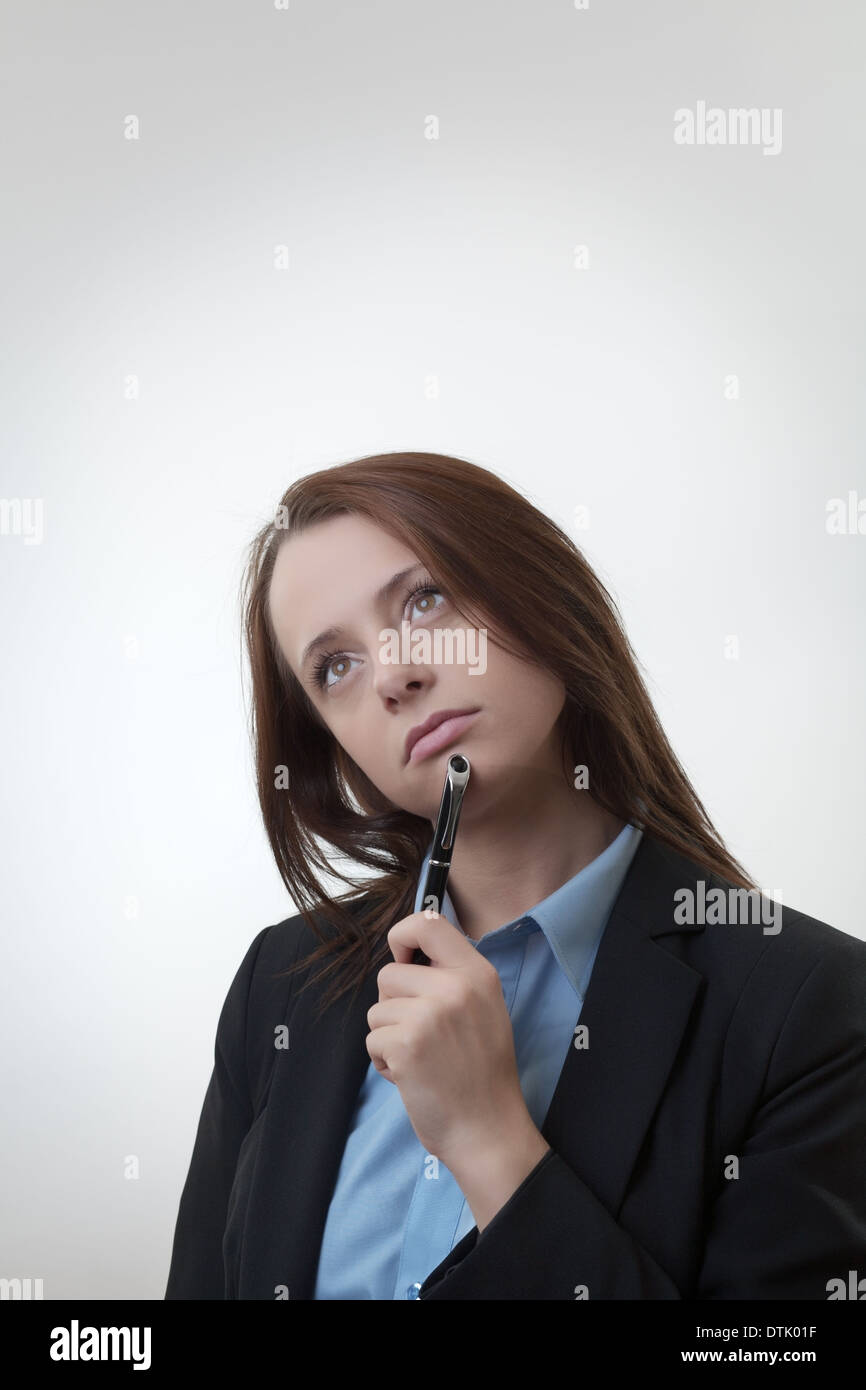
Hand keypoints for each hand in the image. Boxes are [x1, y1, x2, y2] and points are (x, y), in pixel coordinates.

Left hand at [365, 909, 535, 1175]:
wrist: (487, 1129)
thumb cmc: (481, 1072)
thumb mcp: (484, 1008)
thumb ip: (453, 976)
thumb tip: (407, 952)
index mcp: (478, 973)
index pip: (428, 923)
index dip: (403, 935)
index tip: (404, 960)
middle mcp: (455, 987)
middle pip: (390, 973)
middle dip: (394, 1005)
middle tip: (423, 1035)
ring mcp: (430, 1014)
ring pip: (377, 1009)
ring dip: (388, 1036)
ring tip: (422, 1058)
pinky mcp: (406, 1043)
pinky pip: (372, 1039)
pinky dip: (384, 1061)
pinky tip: (413, 1076)